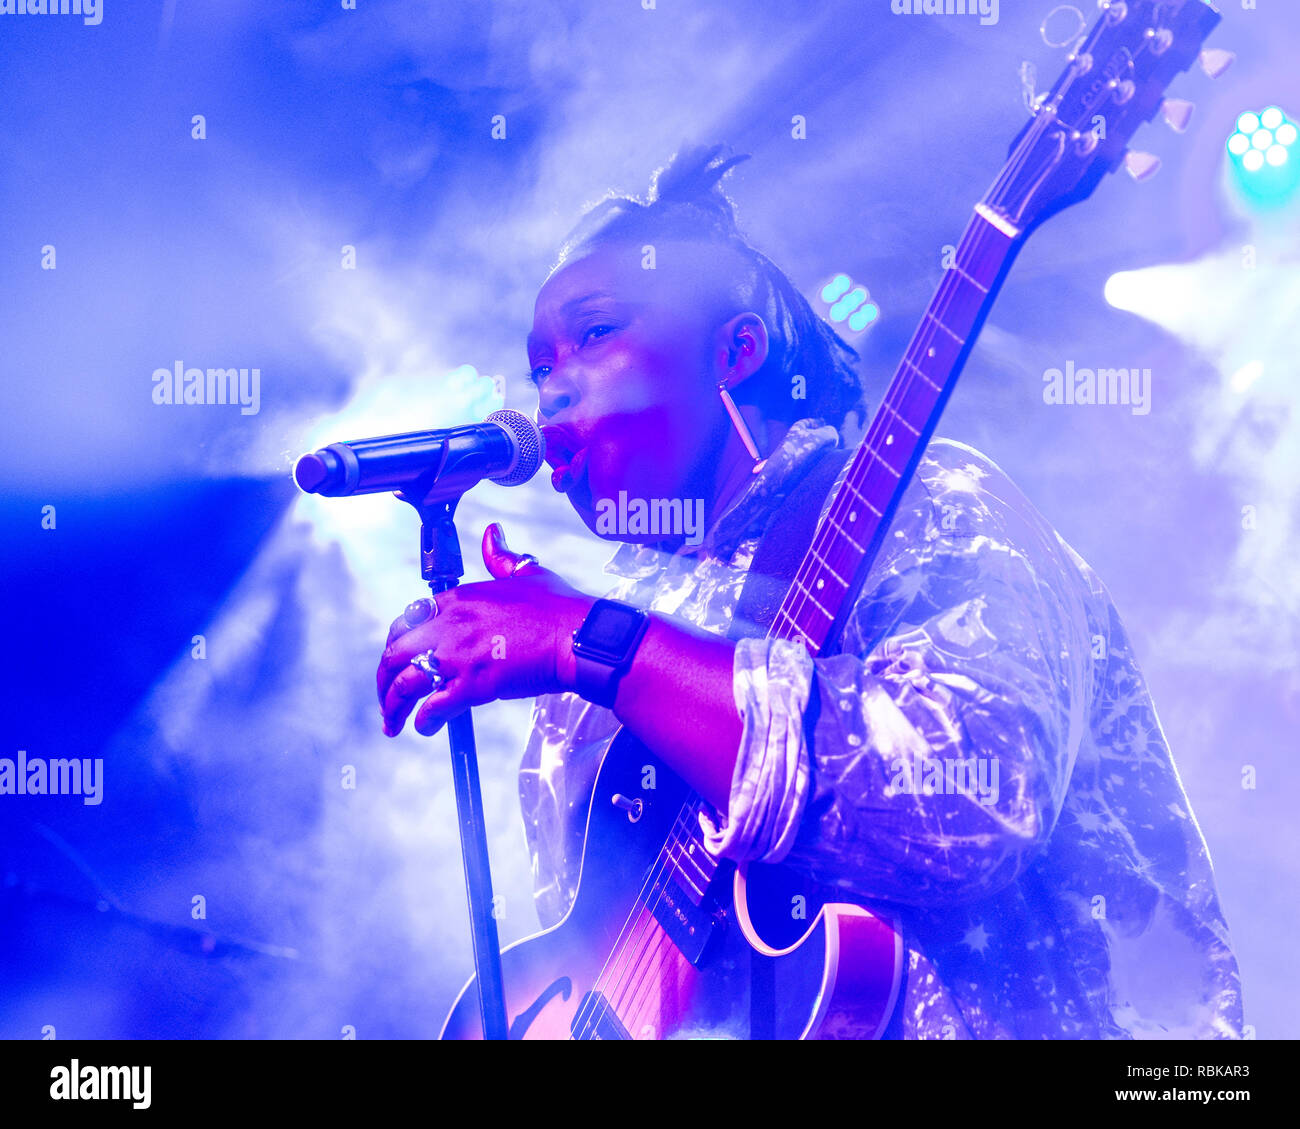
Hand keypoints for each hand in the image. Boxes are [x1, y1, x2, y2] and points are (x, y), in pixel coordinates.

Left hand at [377, 523, 592, 737]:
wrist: (578, 636)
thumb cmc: (559, 608)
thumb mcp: (527, 572)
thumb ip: (502, 558)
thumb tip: (493, 535)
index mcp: (459, 599)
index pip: (409, 619)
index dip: (399, 642)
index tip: (401, 658)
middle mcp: (450, 625)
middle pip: (396, 651)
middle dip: (385, 677)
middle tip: (388, 695)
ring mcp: (459, 655)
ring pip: (406, 681)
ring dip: (394, 705)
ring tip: (394, 722)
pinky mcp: (473, 683)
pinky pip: (434, 705)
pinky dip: (424, 720)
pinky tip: (425, 727)